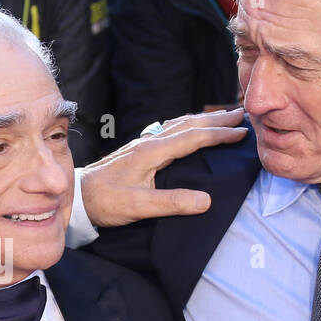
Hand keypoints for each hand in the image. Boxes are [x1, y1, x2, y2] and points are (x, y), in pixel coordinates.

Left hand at [80, 108, 247, 227]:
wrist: (77, 197)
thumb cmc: (105, 202)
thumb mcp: (138, 207)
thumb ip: (172, 203)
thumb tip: (207, 200)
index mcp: (152, 151)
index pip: (193, 137)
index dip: (220, 134)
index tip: (243, 131)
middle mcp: (148, 142)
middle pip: (188, 124)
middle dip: (216, 118)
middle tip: (242, 113)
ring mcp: (143, 144)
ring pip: (179, 125)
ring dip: (203, 119)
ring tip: (224, 117)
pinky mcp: (138, 150)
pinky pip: (170, 131)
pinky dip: (188, 126)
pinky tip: (190, 129)